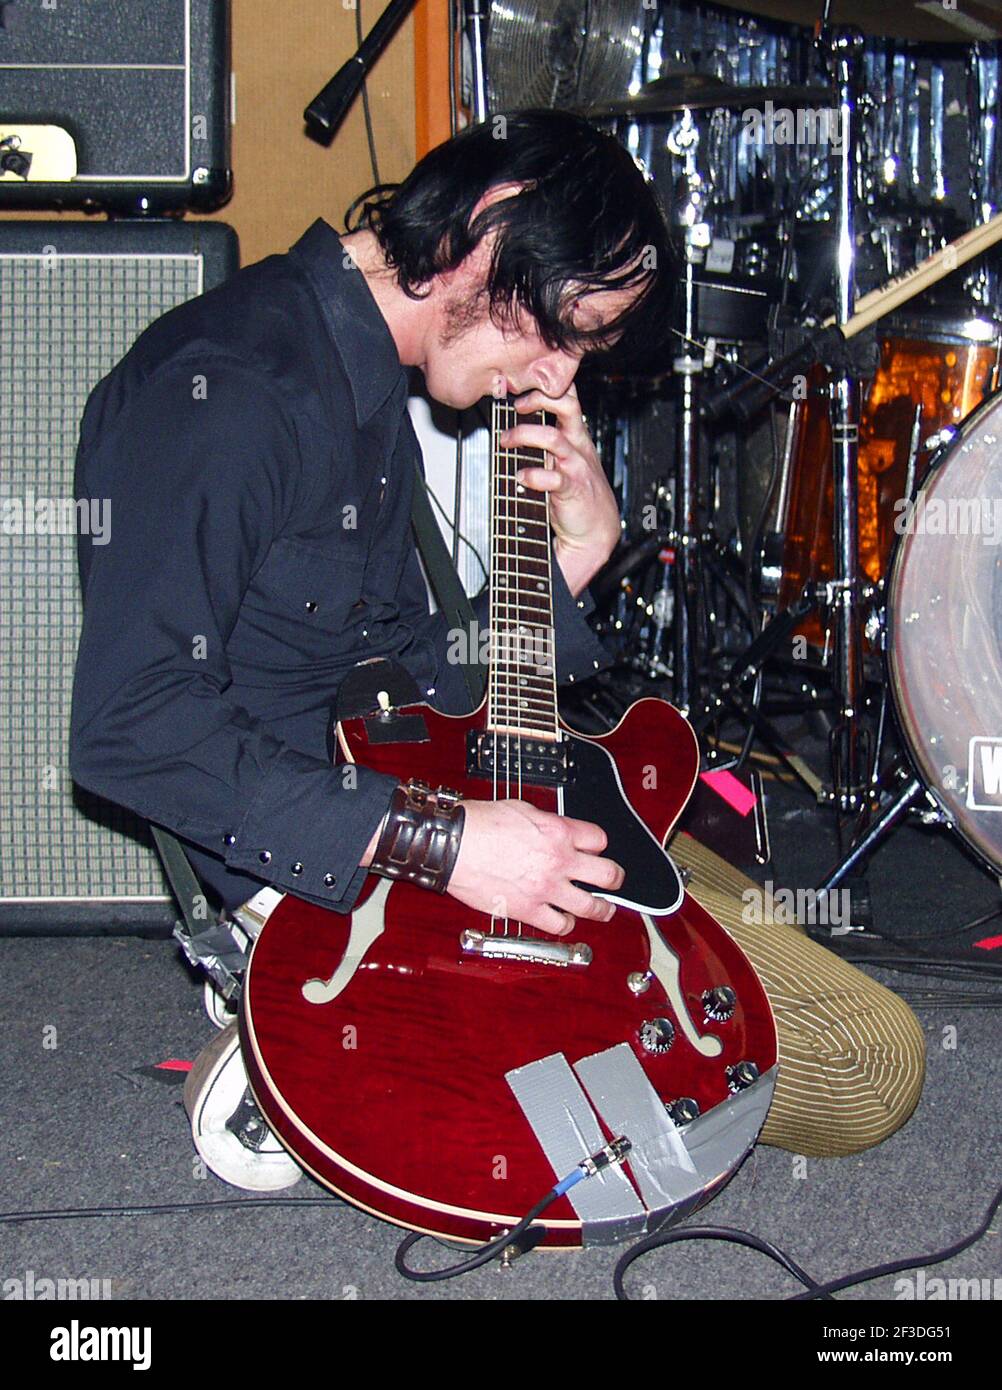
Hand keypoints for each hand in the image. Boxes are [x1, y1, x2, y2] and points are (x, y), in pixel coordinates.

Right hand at [446, 797, 624, 935]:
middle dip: (614, 878)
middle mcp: (559, 861)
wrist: (454, 845)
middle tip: (614, 881)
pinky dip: (566, 924)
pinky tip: (566, 920)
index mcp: (558, 832)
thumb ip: (545, 822)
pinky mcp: (529, 910)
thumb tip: (553, 829)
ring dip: (602, 909)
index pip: (599, 840)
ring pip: (591, 906)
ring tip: (605, 910)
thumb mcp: (521, 808)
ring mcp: (546, 888)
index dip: (599, 844)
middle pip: (607, 874)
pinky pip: (559, 925)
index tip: (596, 849)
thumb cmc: (478, 824)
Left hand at [497, 385, 619, 595]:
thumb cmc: (577, 492)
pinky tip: (520, 477)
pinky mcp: (572, 489)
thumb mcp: (564, 459)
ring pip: (553, 438)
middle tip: (516, 406)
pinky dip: (534, 475)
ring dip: (525, 435)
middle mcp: (576, 446)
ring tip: (505, 441)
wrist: (596, 530)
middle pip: (566, 406)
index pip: (567, 397)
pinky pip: (554, 477)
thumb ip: (546, 440)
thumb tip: (514, 424)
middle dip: (538, 400)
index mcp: (574, 435)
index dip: (546, 386)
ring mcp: (575, 466)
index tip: (521, 388)